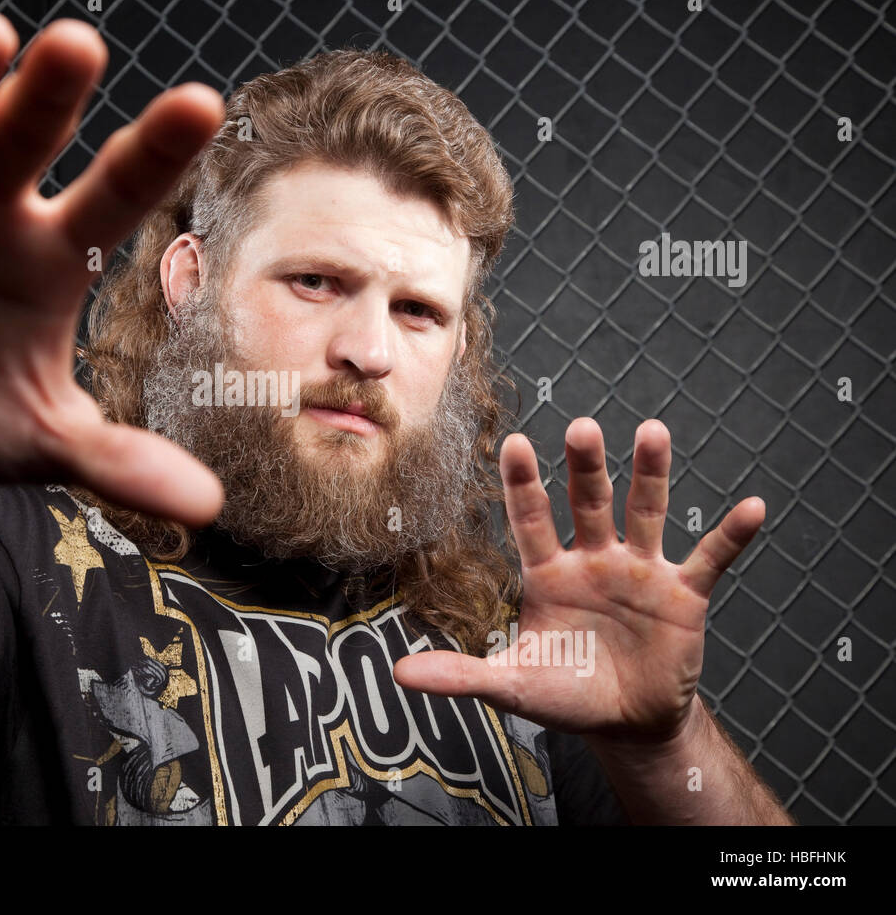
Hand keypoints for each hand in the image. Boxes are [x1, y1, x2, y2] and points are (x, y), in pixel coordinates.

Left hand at [393, 418, 764, 742]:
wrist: (625, 722)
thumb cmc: (565, 693)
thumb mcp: (511, 685)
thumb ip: (460, 675)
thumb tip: (400, 675)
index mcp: (547, 574)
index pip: (530, 520)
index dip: (523, 485)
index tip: (513, 442)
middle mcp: (593, 560)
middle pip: (588, 503)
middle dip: (585, 467)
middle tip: (580, 428)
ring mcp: (640, 572)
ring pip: (646, 513)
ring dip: (651, 475)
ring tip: (652, 432)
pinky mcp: (683, 595)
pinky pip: (710, 559)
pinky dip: (730, 536)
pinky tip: (750, 508)